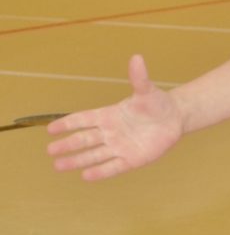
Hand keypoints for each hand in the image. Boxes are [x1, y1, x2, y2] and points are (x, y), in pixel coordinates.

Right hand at [47, 55, 183, 180]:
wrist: (174, 119)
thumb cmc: (156, 103)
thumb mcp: (147, 90)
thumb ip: (139, 78)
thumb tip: (137, 58)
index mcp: (109, 115)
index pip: (83, 119)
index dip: (67, 123)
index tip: (51, 129)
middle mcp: (110, 132)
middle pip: (84, 139)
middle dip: (68, 145)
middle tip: (50, 150)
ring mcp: (120, 146)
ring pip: (94, 155)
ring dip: (77, 160)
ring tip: (58, 166)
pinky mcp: (132, 159)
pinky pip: (113, 167)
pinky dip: (100, 172)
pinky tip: (86, 176)